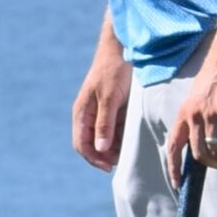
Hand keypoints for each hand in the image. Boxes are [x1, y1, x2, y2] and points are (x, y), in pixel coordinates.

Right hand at [71, 46, 131, 173]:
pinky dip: (124, 135)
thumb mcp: (110, 98)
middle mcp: (90, 115)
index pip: (81, 145)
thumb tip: (100, 149)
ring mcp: (102, 112)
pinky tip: (134, 137)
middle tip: (124, 159)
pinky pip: (117, 129)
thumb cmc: (113, 71)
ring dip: (116, 146)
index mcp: (82, 113)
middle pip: (94, 144)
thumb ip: (105, 124)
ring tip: (131, 149)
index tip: (109, 167)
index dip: (93, 159)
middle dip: (106, 155)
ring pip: (106, 139)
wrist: (123, 49)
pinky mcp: (115, 109)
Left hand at [165, 44, 216, 186]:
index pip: (173, 147)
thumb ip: (198, 119)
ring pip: (216, 151)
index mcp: (183, 114)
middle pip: (199, 155)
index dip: (174, 169)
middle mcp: (193, 117)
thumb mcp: (198, 99)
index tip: (177, 185)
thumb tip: (205, 145)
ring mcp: (211, 115)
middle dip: (214, 165)